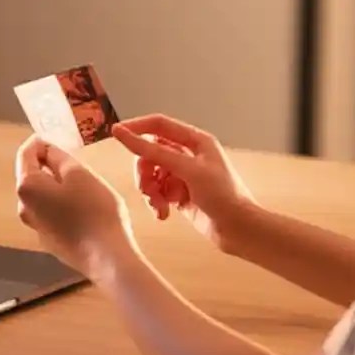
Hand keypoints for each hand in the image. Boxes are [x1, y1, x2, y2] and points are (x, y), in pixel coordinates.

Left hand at [15, 135, 137, 276]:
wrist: (106, 256)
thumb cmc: (94, 210)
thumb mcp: (79, 173)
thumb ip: (58, 157)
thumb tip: (46, 151)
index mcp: (27, 187)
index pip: (25, 153)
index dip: (40, 141)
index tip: (57, 137)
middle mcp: (24, 207)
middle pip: (32, 176)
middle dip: (50, 165)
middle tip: (76, 161)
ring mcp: (36, 227)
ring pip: (43, 195)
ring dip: (58, 185)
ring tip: (85, 185)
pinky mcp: (50, 240)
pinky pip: (52, 213)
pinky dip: (63, 204)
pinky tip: (85, 208)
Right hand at [111, 115, 256, 251]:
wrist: (239, 229)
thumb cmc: (222, 195)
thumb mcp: (187, 169)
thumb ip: (154, 152)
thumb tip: (123, 133)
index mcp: (195, 140)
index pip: (159, 125)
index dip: (136, 127)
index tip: (116, 134)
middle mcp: (189, 155)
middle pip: (151, 153)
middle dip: (145, 171)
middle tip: (147, 188)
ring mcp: (184, 175)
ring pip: (152, 174)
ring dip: (150, 190)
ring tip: (159, 205)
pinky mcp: (180, 194)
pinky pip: (158, 192)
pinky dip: (157, 202)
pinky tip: (164, 214)